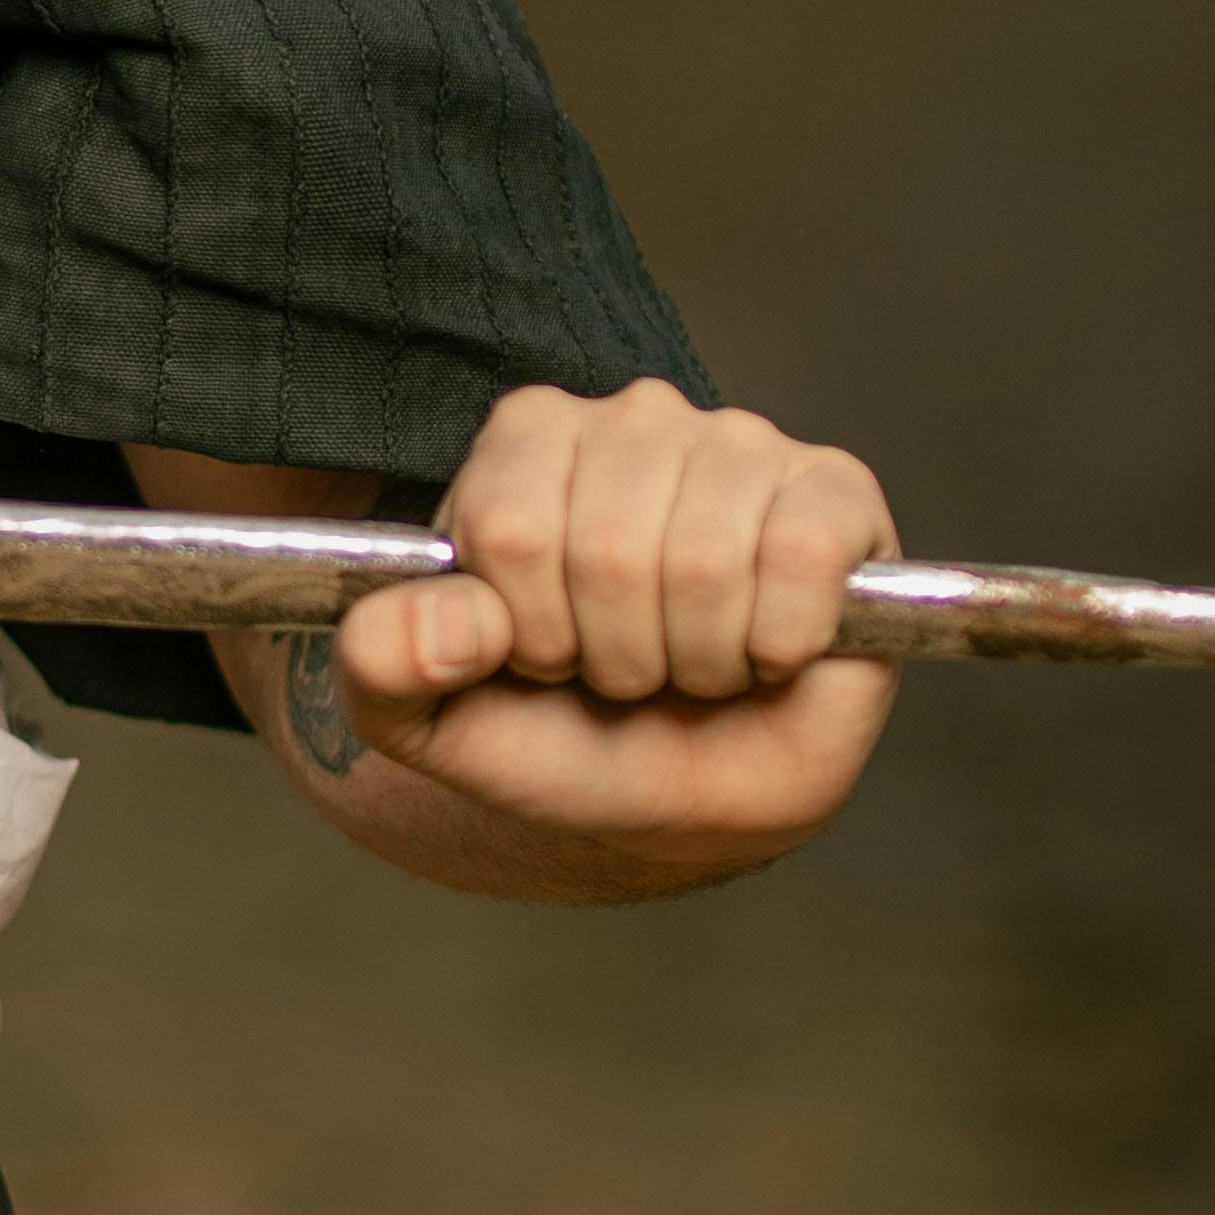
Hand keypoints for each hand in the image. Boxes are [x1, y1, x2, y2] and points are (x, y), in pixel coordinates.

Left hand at [304, 378, 896, 897]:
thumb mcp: (427, 716)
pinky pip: (804, 554)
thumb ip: (379, 665)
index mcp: (527, 438)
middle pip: (608, 549)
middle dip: (612, 653)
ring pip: (704, 560)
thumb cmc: (557, 733)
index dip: (527, 628)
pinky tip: (767, 649)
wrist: (677, 797)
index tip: (543, 654)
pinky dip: (779, 639)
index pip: (509, 527)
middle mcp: (635, 417)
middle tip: (625, 668)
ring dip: (694, 658)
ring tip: (689, 663)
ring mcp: (740, 445)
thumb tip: (431, 626)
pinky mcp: (834, 493)